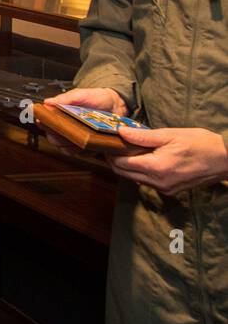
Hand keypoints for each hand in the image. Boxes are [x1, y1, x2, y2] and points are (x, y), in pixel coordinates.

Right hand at [41, 87, 127, 150]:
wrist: (116, 105)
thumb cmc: (97, 98)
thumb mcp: (81, 94)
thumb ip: (65, 98)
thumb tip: (48, 102)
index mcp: (60, 116)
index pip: (45, 123)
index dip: (43, 125)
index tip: (44, 123)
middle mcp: (65, 129)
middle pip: (53, 139)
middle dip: (57, 137)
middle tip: (66, 132)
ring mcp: (76, 139)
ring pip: (66, 149)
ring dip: (71, 146)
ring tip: (80, 139)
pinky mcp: (87, 146)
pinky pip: (81, 154)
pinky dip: (84, 152)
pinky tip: (89, 145)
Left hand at [109, 126, 227, 193]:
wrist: (226, 159)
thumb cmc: (201, 144)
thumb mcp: (170, 135)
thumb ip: (143, 136)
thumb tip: (121, 133)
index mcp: (156, 168)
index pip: (121, 164)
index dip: (110, 154)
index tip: (107, 143)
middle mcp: (158, 183)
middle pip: (124, 174)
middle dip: (115, 161)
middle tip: (113, 146)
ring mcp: (165, 189)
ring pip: (135, 179)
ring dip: (127, 167)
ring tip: (127, 151)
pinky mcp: (171, 190)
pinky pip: (147, 182)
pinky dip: (140, 172)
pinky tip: (143, 159)